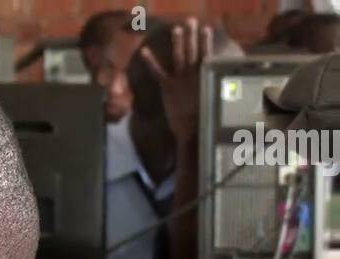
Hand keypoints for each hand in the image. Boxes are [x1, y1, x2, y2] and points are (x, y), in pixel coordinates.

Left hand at [140, 18, 213, 142]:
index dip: (206, 41)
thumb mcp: (212, 99)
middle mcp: (194, 75)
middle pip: (193, 51)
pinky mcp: (168, 87)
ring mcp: (181, 80)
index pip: (207, 55)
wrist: (192, 130)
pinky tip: (144, 50)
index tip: (207, 28)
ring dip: (177, 42)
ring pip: (179, 57)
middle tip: (191, 20)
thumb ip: (213, 87)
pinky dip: (151, 61)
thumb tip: (221, 82)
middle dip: (192, 35)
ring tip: (176, 28)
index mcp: (206, 77)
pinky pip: (158, 72)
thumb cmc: (204, 118)